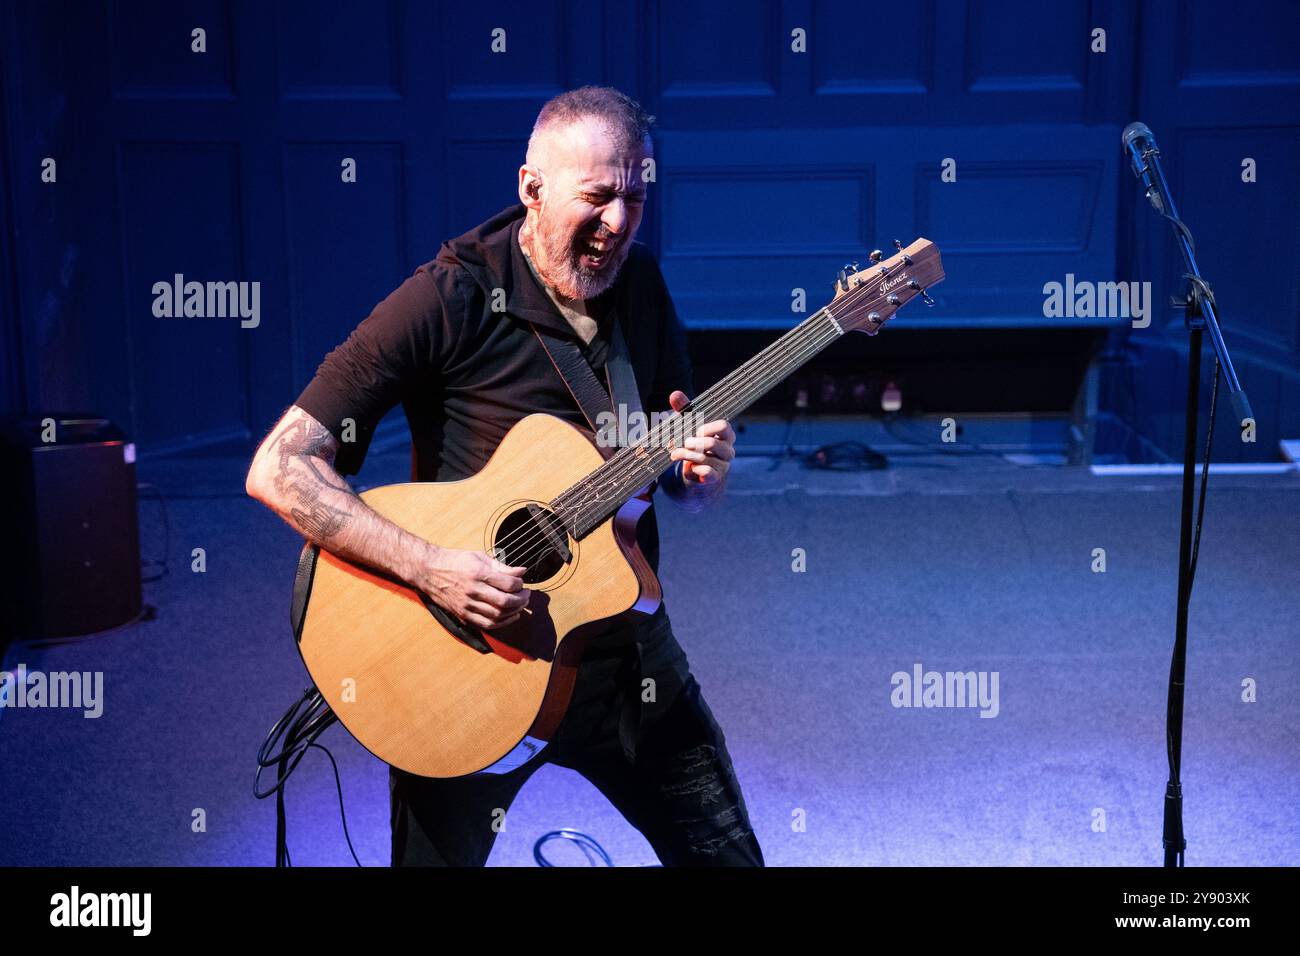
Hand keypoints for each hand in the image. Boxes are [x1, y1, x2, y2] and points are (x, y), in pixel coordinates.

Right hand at [413, 547, 529, 629]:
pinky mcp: (463, 615)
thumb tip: (522, 571)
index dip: (520, 585)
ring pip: (497, 615)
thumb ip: (502, 567)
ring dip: (514, 612)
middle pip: (505, 601)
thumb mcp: (479, 557)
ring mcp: (467, 605)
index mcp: (478, 574)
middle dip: (521, 600)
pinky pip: (487, 625)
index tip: (521, 583)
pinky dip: (502, 623)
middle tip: (526, 595)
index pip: (508, 584)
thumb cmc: (456, 562)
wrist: (430, 571)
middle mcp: (472, 591)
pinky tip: (510, 616)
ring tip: (520, 605)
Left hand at [667, 389, 734, 486]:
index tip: (696, 430)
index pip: (724, 426)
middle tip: (684, 443)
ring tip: (675, 454)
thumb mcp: (689, 426)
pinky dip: (693, 469)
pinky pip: (706, 472)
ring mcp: (723, 466)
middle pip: (713, 443)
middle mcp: (728, 450)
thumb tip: (674, 394)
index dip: (706, 427)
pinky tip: (688, 467)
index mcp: (725, 436)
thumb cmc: (694, 445)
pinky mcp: (714, 478)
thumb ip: (684, 409)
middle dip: (693, 442)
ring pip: (704, 458)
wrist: (695, 474)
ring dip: (685, 455)